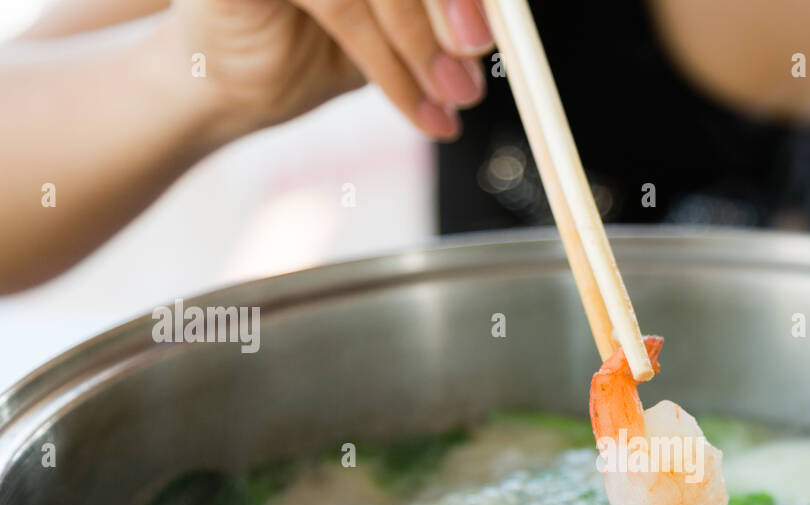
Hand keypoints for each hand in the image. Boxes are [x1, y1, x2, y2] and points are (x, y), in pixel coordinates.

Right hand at [170, 0, 493, 140]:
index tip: (495, 35)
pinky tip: (415, 106)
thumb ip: (439, 20)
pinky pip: (342, 5)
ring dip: (424, 46)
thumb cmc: (308, 50)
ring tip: (450, 96)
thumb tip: (492, 32)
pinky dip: (388, 63)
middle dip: (455, 14)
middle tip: (476, 69)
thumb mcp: (394, 32)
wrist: (230, 90)